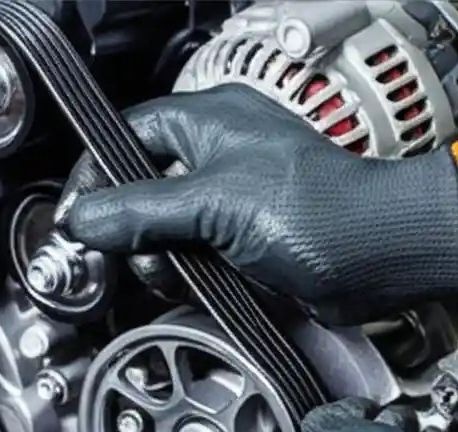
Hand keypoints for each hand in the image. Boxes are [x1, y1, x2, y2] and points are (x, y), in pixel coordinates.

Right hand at [60, 85, 457, 324]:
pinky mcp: (245, 240)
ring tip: (178, 270)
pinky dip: (187, 274)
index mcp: (209, 121)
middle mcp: (219, 154)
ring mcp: (232, 199)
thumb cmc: (318, 211)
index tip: (78, 216)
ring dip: (160, 257)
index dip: (96, 175)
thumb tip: (82, 217)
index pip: (125, 137)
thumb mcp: (210, 205)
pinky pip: (194, 256)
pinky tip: (199, 284)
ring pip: (164, 230)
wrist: (378, 257)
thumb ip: (137, 211)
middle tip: (131, 253)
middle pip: (139, 189)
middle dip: (131, 228)